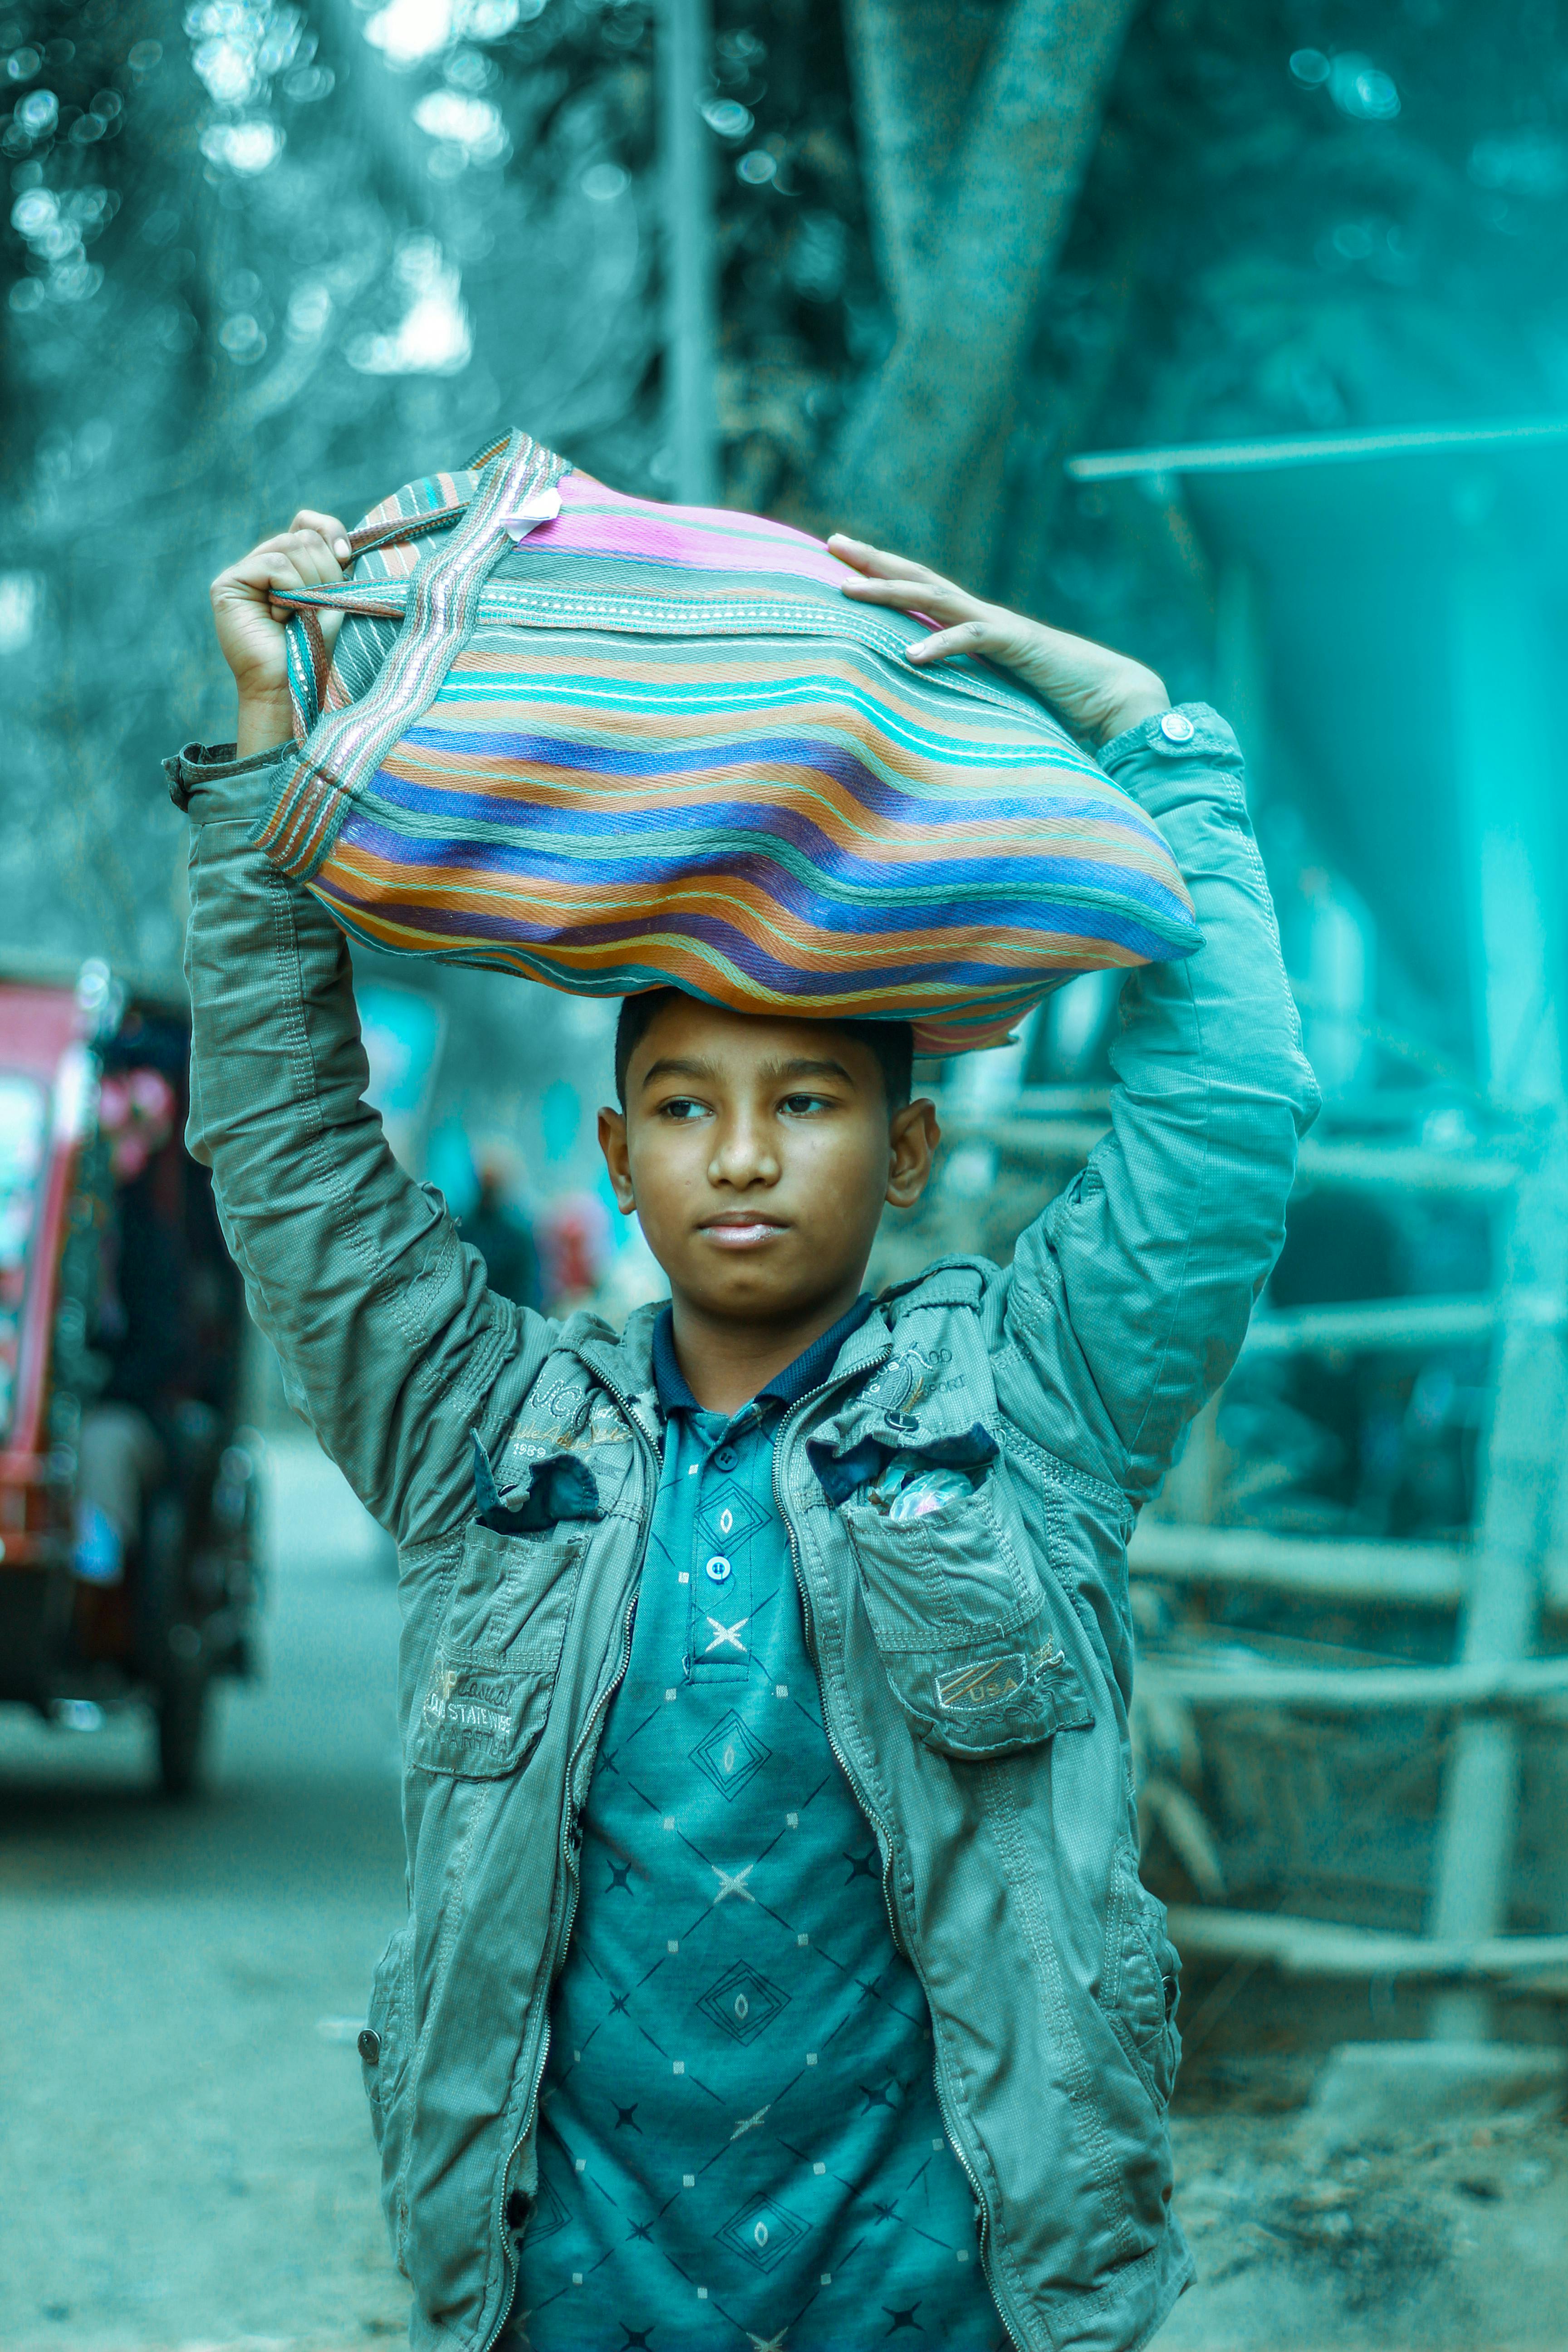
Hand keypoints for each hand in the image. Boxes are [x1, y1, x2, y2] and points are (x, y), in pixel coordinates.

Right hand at [209, 509, 350, 756]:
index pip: (306, 523)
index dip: (329, 530)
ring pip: (289, 546)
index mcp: (287, 565)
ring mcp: (242, 572)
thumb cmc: (311, 649)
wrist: (289, 684)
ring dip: (307, 585)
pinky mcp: (227, 583)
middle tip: (317, 606)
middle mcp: (261, 563)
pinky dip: (288, 591)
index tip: (346, 556)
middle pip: (301, 536)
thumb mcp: (331, 601)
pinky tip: (279, 617)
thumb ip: (332, 566)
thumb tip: (341, 543)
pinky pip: (273, 564)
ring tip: (296, 615)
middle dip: (323, 571)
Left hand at [828, 534, 1170, 746]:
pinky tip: (910, 654)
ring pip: (936, 598)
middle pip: (919, 578)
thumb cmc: (1058, 699)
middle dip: (875, 561)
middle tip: (832, 543)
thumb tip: (930, 700)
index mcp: (975, 624)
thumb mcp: (996, 690)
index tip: (843, 558)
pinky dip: (940, 644)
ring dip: (890, 592)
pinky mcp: (1019, 645)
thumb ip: (966, 684)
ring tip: (849, 590)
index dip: (883, 572)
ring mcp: (1000, 626)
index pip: (921, 589)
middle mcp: (982, 615)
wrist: (1113, 697)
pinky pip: (973, 640)